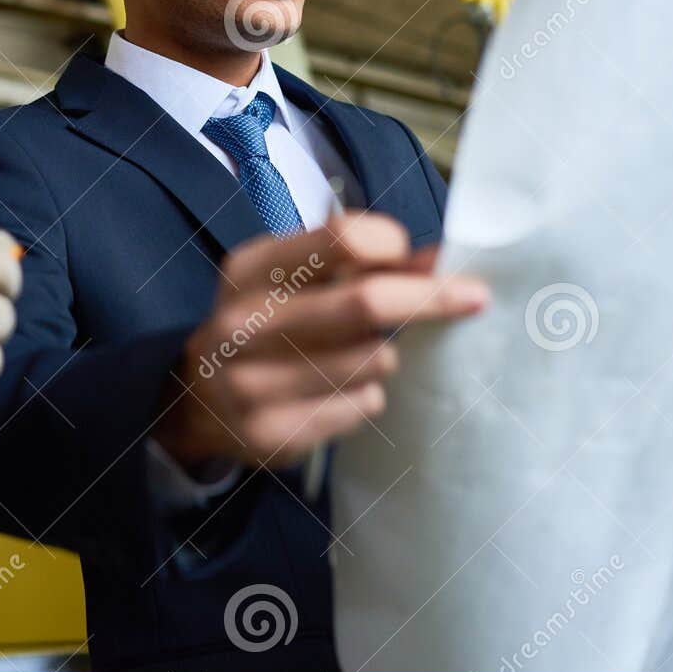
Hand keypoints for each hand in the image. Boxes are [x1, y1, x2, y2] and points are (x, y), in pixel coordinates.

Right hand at [153, 213, 487, 469]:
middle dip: (430, 298)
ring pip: (371, 361)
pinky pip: (361, 406)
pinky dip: (368, 396)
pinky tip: (339, 393)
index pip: (343, 238)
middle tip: (476, 297)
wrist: (196, 399)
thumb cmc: (266, 323)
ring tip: (363, 356)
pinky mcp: (272, 434)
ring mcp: (252, 383)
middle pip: (365, 302)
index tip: (414, 256)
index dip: (392, 245)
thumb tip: (442, 258)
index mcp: (249, 269)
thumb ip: (362, 265)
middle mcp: (243, 323)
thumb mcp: (294, 279)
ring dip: (386, 357)